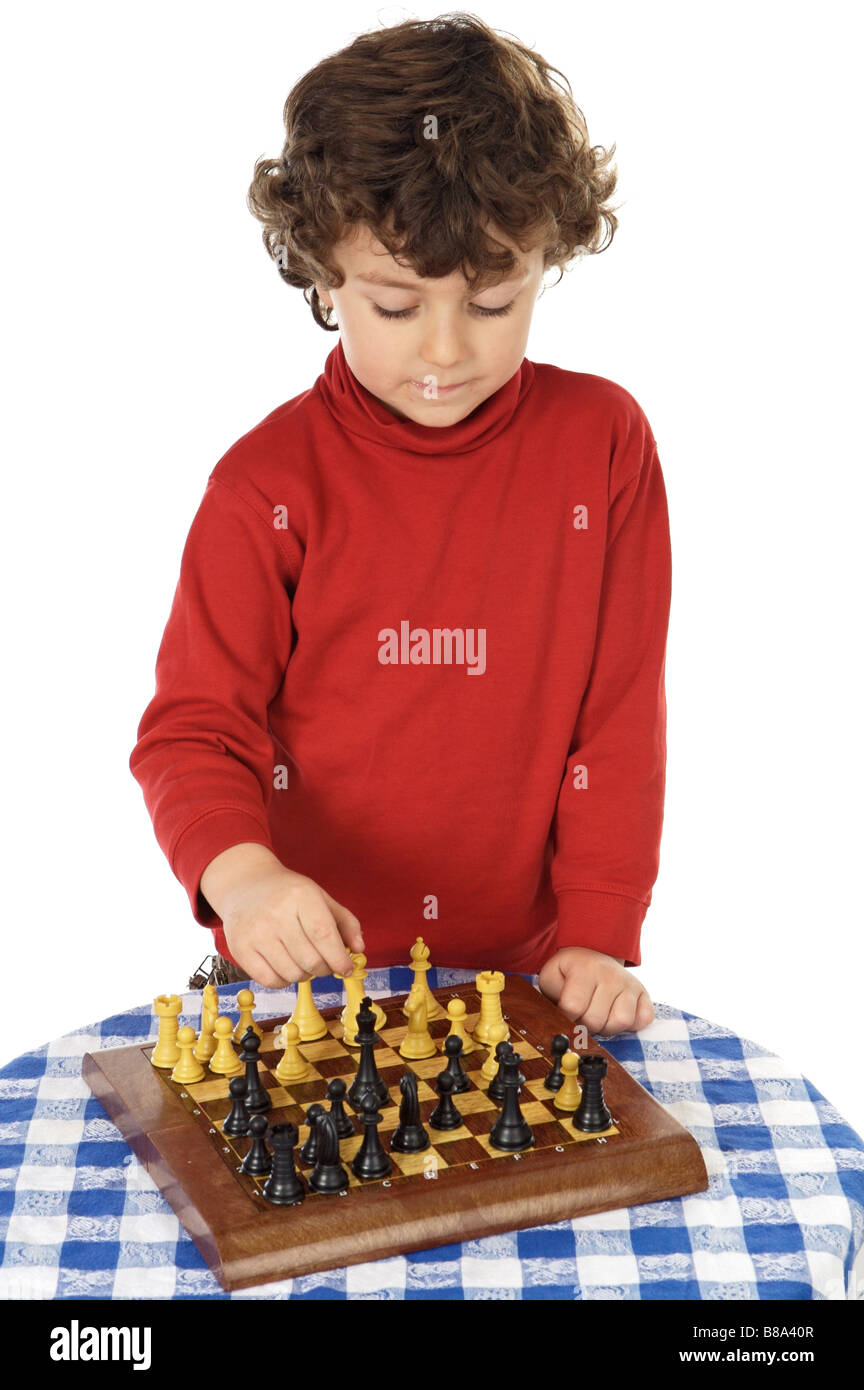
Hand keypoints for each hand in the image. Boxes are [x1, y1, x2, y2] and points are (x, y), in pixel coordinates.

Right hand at [221, 864, 364, 987]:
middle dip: (324, 969)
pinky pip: (271, 981)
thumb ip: (345, 922)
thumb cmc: (287, 893)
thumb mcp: (320, 897)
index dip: (339, 958)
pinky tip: (285, 966)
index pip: (324, 935)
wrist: (245, 884)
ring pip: (293, 974)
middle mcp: (276, 913)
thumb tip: (359, 948)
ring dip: (305, 975)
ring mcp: (256, 932)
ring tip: (302, 960)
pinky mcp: (240, 948)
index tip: (346, 969)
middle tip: (323, 963)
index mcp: (301, 896)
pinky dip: (284, 981)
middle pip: (311, 960)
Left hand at [538, 946, 653, 1034]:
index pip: (573, 1007)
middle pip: (596, 1020)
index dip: (565, 1016)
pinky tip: (616, 1013)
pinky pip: (642, 1021)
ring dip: (606, 1027)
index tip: (565, 1012)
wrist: (595, 953)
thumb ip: (552, 997)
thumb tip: (557, 1020)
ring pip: (620, 1022)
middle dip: (584, 1024)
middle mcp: (611, 975)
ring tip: (599, 1015)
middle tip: (581, 1013)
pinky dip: (630, 1025)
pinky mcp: (644, 994)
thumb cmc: (571, 971)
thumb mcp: (552, 977)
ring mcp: (630, 984)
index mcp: (585, 969)